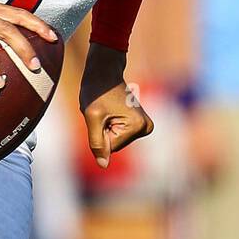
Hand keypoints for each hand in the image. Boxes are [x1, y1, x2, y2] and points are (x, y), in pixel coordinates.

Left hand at [79, 42, 152, 167]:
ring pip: (116, 141)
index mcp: (137, 126)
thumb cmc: (97, 91)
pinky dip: (109, 126)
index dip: (99, 133)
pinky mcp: (139, 124)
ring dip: (106, 128)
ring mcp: (144, 125)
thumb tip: (103, 165)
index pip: (110, 147)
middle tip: (103, 112)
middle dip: (104, 131)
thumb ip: (97, 143)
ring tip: (106, 110)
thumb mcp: (92, 117)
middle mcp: (146, 127)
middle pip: (115, 145)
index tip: (101, 115)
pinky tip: (111, 111)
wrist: (104, 72)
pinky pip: (119, 135)